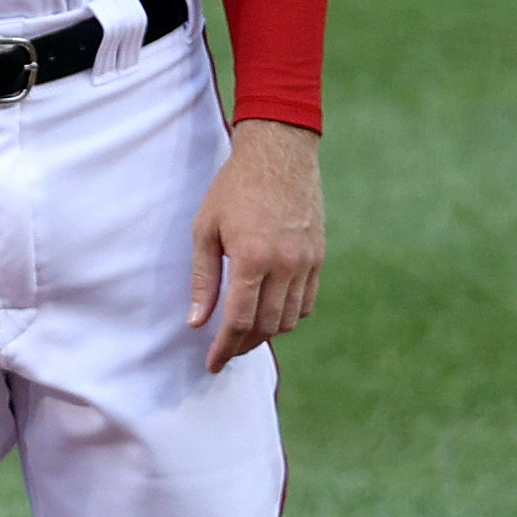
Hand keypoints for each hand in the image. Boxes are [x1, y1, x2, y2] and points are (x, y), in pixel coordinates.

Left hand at [192, 120, 324, 373]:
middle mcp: (284, 264)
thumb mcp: (205, 230)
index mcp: (252, 258)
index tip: (212, 363)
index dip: (224, 348)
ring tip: (245, 334)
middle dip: (243, 346)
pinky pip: (307, 302)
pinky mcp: (318, 256)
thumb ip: (204, 280)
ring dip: (267, 333)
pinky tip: (270, 313)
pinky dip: (289, 315)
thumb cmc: (234, 188)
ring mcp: (306, 262)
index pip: (239, 321)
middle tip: (225, 351)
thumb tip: (197, 322)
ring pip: (289, 319)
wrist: (279, 153)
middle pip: (267, 327)